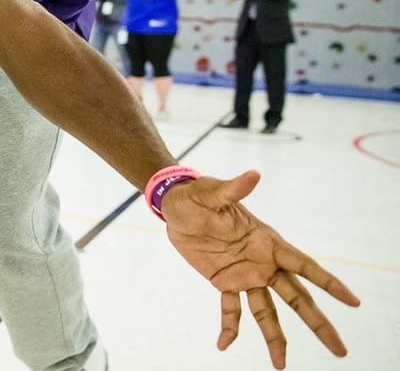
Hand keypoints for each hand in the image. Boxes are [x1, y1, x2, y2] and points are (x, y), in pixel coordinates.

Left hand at [162, 171, 359, 368]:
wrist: (175, 206)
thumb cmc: (197, 195)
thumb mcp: (211, 192)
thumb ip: (233, 189)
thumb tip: (253, 175)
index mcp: (268, 242)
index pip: (305, 266)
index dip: (329, 284)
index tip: (353, 302)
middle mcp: (263, 262)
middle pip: (297, 297)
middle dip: (318, 323)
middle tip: (340, 350)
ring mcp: (246, 274)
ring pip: (268, 311)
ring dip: (276, 338)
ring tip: (281, 364)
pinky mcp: (224, 282)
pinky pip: (230, 310)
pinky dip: (229, 328)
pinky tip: (224, 345)